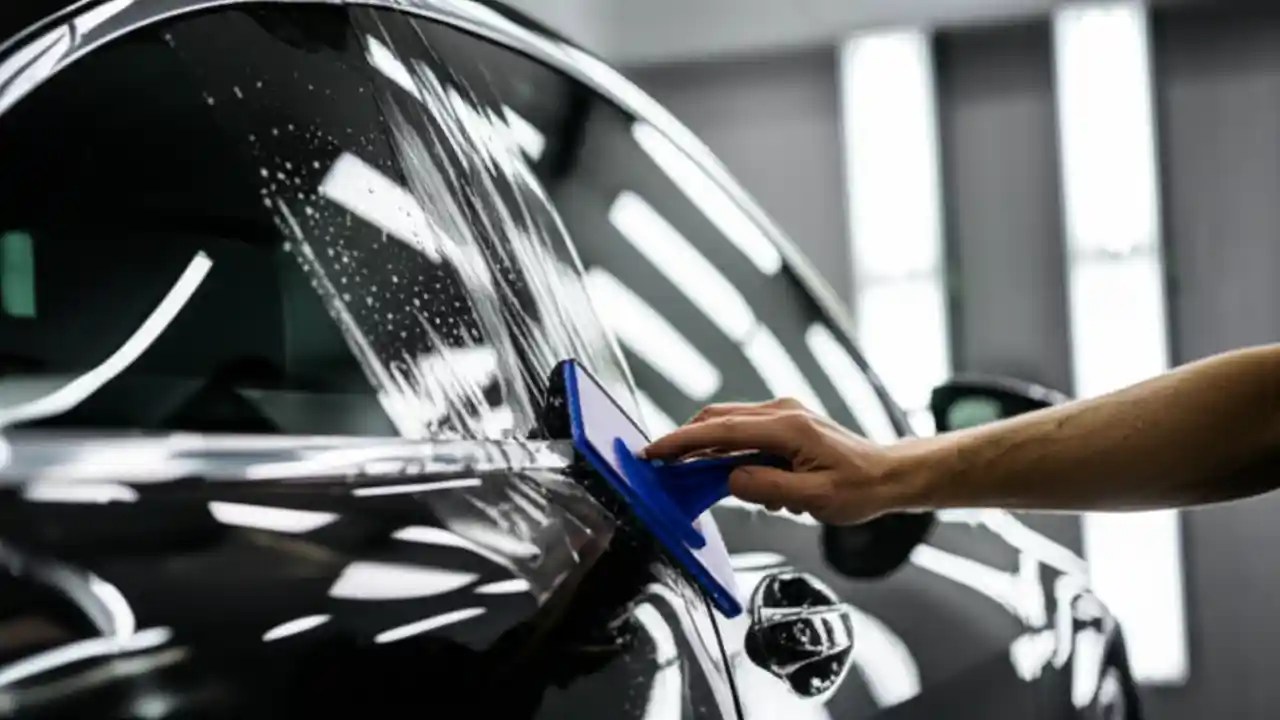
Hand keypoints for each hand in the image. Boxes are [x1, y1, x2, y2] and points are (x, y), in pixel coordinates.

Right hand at [643, 398, 918, 523]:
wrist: (888, 475)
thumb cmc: (860, 487)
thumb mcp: (815, 498)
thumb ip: (769, 487)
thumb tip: (731, 479)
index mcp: (788, 427)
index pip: (721, 430)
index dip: (683, 441)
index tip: (655, 451)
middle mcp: (782, 412)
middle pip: (717, 418)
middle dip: (685, 440)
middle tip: (660, 463)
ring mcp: (784, 414)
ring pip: (728, 424)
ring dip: (706, 447)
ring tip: (693, 476)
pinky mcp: (785, 424)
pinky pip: (743, 431)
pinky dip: (726, 450)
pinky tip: (733, 476)